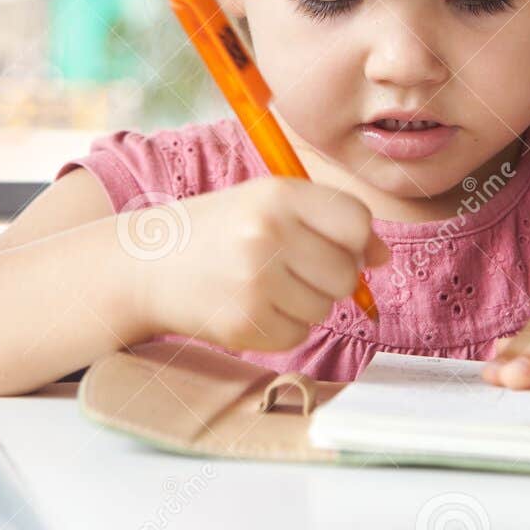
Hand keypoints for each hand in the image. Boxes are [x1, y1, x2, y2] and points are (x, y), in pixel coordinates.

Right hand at [126, 177, 390, 351]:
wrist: (147, 264)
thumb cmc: (219, 230)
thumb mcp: (268, 203)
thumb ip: (328, 219)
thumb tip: (382, 257)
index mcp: (277, 195)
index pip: (357, 222)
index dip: (355, 239)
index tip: (335, 242)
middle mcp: (267, 235)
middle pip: (347, 272)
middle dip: (330, 275)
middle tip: (290, 265)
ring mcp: (255, 284)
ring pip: (325, 307)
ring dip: (305, 302)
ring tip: (264, 283)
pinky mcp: (245, 325)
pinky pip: (298, 334)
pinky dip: (282, 326)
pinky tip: (251, 305)